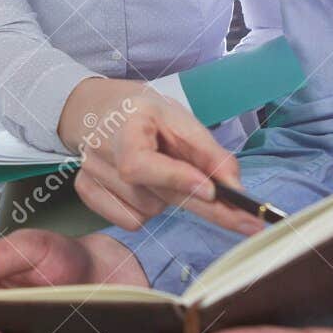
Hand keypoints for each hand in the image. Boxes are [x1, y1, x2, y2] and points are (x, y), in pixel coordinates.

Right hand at [66, 80, 259, 234]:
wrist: (104, 110)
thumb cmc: (147, 115)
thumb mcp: (182, 120)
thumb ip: (208, 153)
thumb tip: (235, 188)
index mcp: (124, 126)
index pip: (140, 164)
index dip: (175, 179)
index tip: (213, 193)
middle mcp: (99, 153)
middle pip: (154, 195)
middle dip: (206, 208)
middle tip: (248, 220)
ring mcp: (89, 175)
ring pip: (148, 212)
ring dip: (167, 200)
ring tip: (164, 173)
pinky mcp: (85, 193)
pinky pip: (130, 221)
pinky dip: (147, 210)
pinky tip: (147, 188)